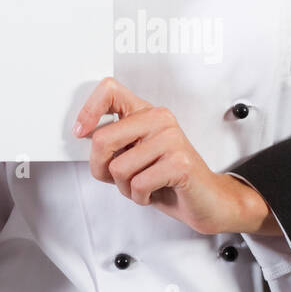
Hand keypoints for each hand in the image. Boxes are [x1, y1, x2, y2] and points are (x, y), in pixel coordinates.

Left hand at [74, 77, 279, 237]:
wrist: (208, 201)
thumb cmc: (167, 178)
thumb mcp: (133, 154)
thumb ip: (112, 142)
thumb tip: (84, 133)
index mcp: (146, 111)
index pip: (109, 90)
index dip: (89, 110)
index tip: (81, 132)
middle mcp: (159, 118)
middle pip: (103, 138)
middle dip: (101, 168)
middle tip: (117, 178)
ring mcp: (171, 138)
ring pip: (118, 167)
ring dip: (125, 187)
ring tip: (144, 185)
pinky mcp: (180, 162)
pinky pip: (138, 184)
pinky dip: (140, 197)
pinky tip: (154, 193)